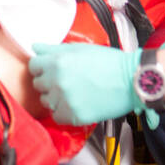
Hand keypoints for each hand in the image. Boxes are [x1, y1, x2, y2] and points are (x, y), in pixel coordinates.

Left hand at [28, 42, 164, 130]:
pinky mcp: (74, 116)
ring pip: (47, 102)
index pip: (33, 67)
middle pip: (38, 85)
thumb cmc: (108, 62)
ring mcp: (65, 100)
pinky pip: (58, 116)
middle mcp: (57, 81)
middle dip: (49, 82)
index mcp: (58, 62)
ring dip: (56, 98)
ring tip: (73, 93)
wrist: (131, 81)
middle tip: (66, 81)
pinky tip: (77, 104)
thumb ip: (54, 49)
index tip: (51, 70)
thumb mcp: (80, 49)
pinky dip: (65, 112)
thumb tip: (35, 48)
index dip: (42, 67)